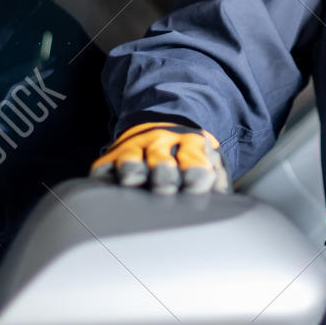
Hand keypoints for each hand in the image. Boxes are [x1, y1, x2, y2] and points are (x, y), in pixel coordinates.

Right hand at [89, 121, 229, 194]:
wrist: (160, 123)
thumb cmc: (188, 153)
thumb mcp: (208, 158)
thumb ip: (218, 180)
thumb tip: (222, 201)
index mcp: (191, 144)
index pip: (194, 161)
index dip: (195, 176)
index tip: (194, 189)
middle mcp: (161, 144)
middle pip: (162, 162)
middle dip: (164, 176)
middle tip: (166, 189)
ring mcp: (134, 149)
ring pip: (130, 161)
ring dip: (133, 171)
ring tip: (134, 182)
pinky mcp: (111, 158)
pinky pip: (102, 170)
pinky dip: (103, 180)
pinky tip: (107, 192)